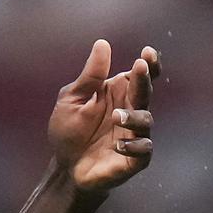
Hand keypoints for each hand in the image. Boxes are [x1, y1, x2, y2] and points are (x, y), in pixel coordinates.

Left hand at [49, 39, 159, 194]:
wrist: (64, 168)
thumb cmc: (69, 131)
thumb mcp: (72, 100)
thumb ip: (89, 76)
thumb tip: (103, 44)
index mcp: (119, 93)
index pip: (141, 75)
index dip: (149, 64)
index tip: (147, 52)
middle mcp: (131, 110)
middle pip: (145, 92)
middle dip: (144, 80)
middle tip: (139, 69)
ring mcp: (134, 134)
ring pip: (146, 120)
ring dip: (133, 116)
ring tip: (116, 117)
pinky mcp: (134, 158)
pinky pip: (143, 149)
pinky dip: (133, 146)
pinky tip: (117, 145)